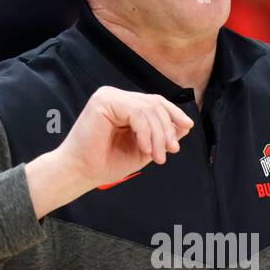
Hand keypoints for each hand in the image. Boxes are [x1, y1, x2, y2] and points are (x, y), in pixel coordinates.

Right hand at [60, 85, 195, 184]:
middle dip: (167, 129)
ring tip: (157, 156)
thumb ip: (161, 136)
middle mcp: (117, 97)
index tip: (187, 127)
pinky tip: (144, 148)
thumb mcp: (144, 149)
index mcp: (124, 105)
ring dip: (157, 134)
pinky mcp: (103, 101)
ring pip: (148, 109)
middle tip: (171, 151)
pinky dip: (145, 132)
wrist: (82, 173)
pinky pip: (136, 112)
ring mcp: (109, 96)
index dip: (173, 114)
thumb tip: (185, 125)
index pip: (155, 103)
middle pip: (154, 104)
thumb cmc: (107, 163)